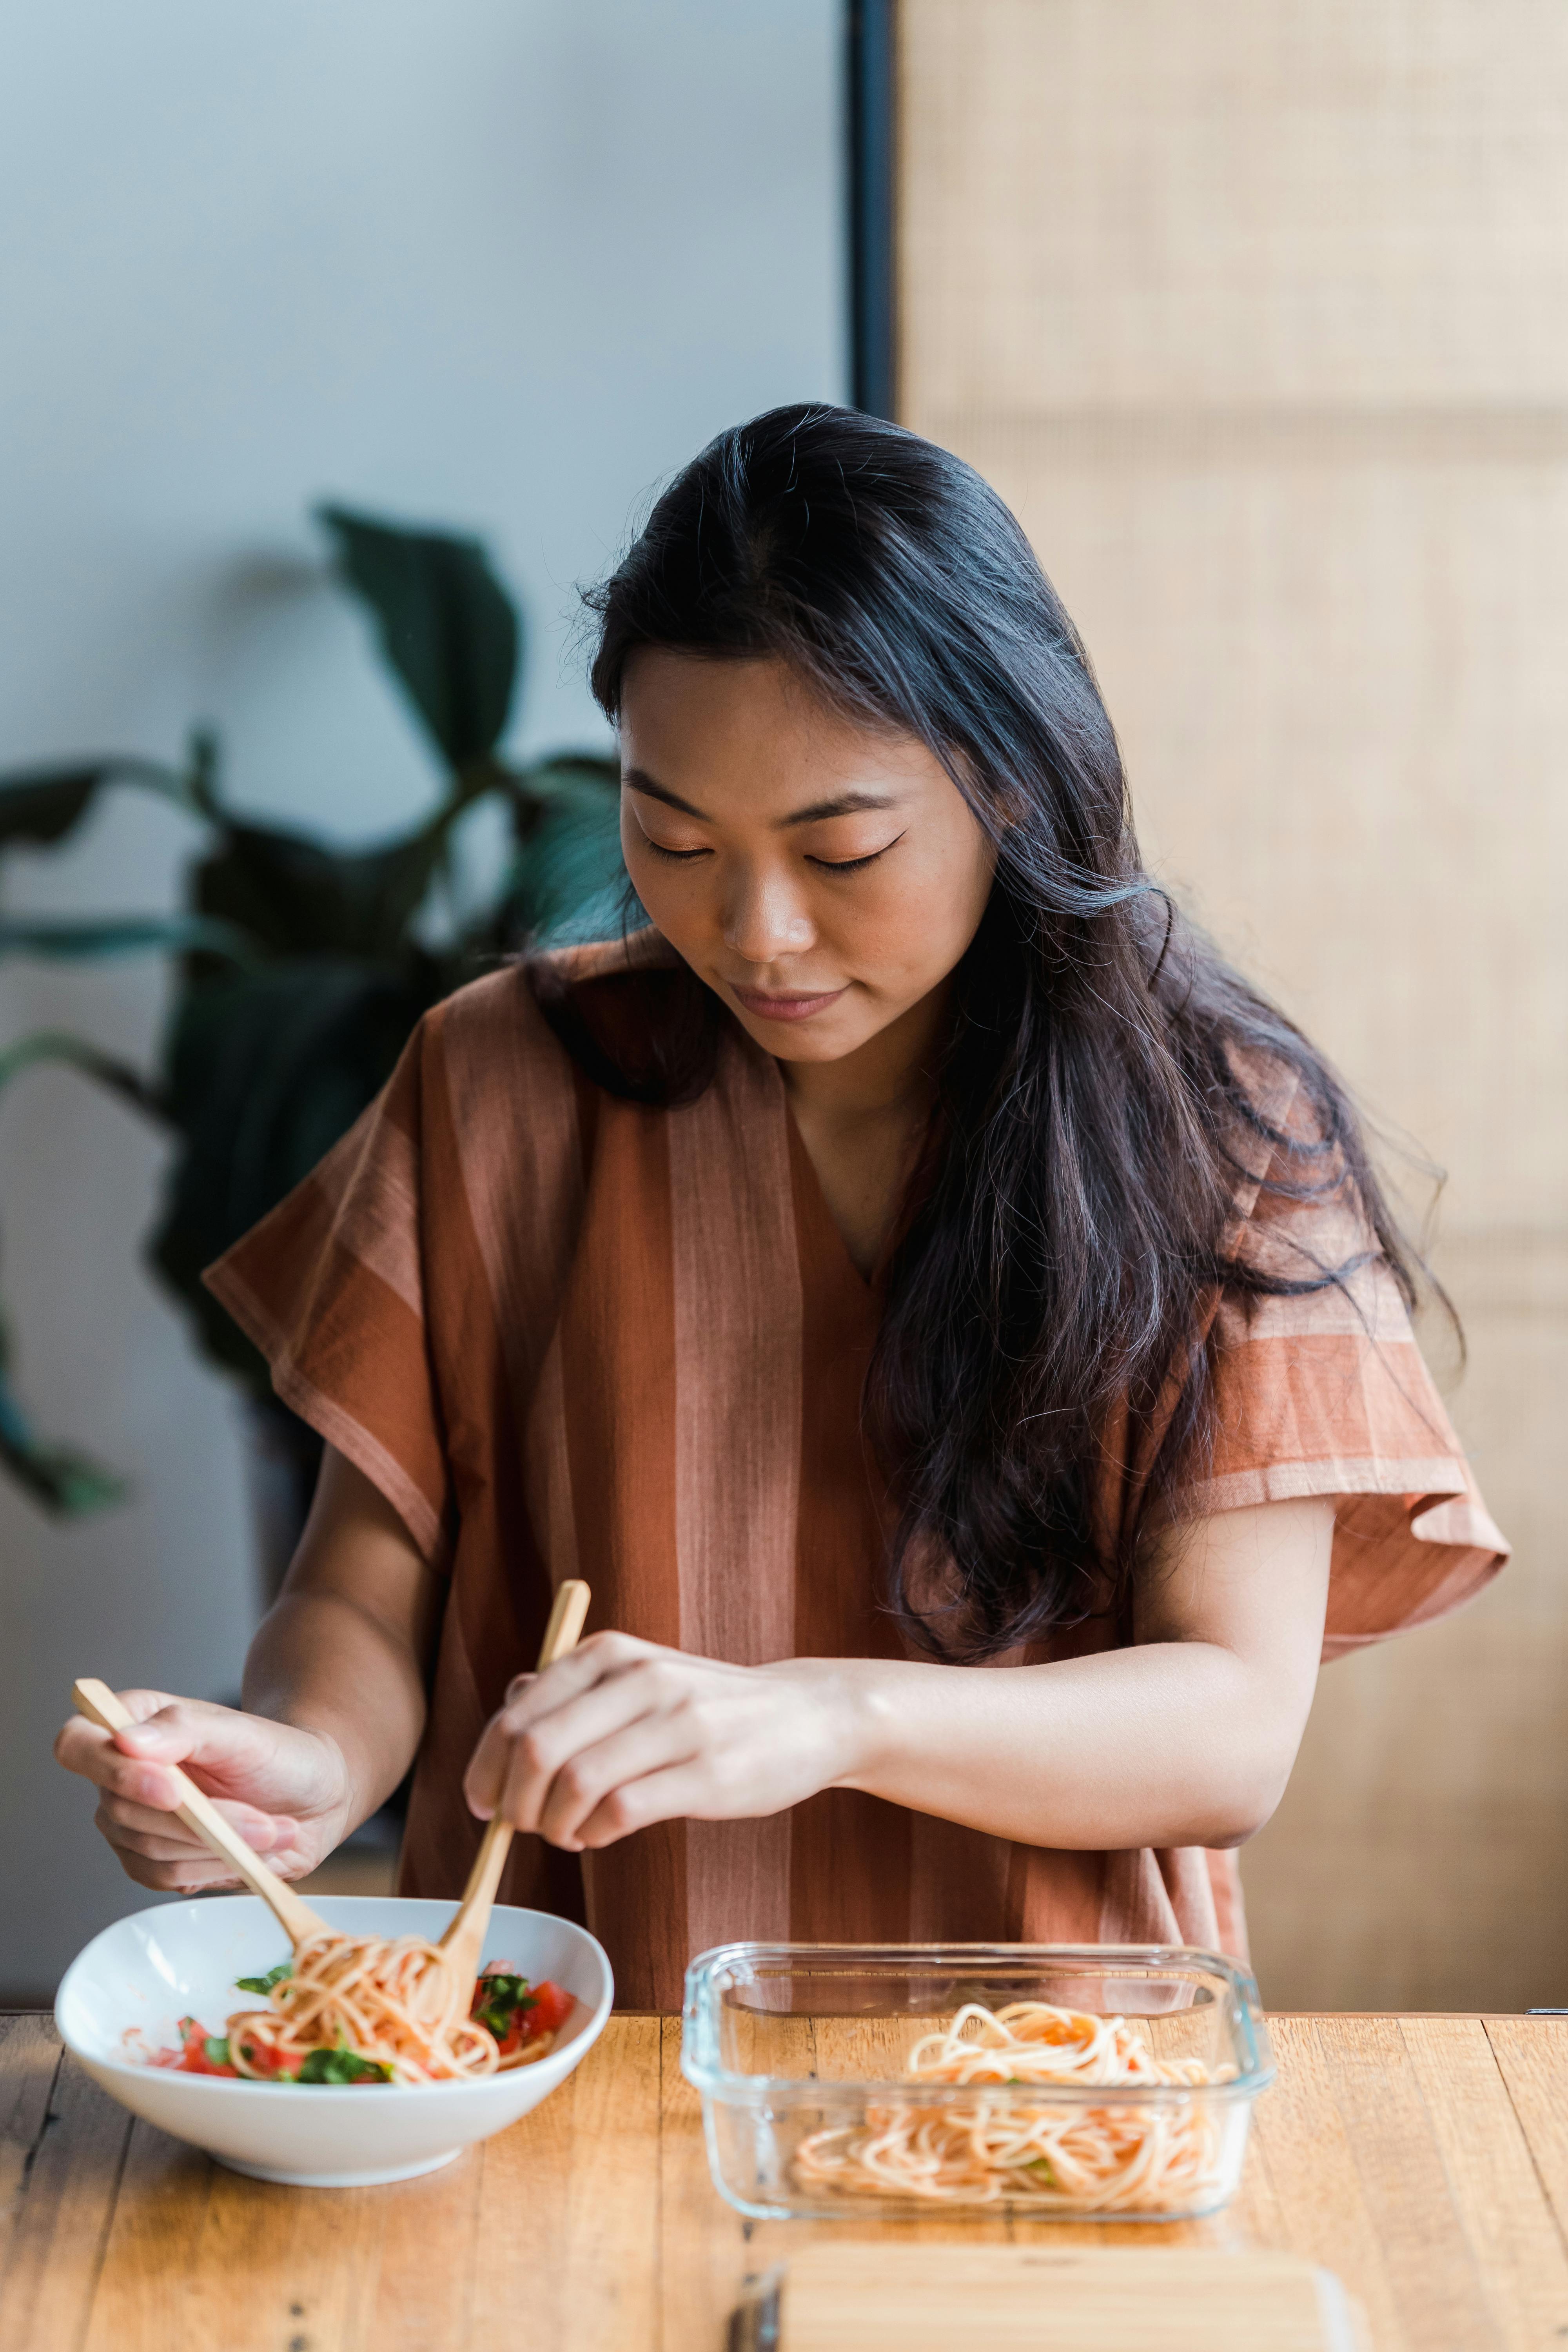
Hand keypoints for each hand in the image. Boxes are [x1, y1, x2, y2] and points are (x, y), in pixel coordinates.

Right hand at [54, 1690, 354, 1891]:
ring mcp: (135, 1821)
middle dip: (202, 1820)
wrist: (312, 1799)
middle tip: (263, 1818)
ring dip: (217, 1847)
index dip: (113, 1773)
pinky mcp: (154, 1860)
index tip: (172, 1790)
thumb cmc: (278, 1756)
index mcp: (133, 1724)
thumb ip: (185, 1730)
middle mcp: (122, 1774)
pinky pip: (163, 1878)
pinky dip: (213, 1868)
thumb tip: (126, 1739)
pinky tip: (248, 1851)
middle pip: (121, 1811)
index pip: (77, 1744)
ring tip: (270, 1831)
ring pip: (147, 1851)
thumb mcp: (243, 1733)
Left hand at [463, 1634, 869, 1850]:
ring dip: (555, 1825)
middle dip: (514, 1803)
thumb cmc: (707, 1705)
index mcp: (610, 1653)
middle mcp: (639, 1679)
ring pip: (574, 1782)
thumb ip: (573, 1692)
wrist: (804, 1715)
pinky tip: (603, 1833)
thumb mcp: (637, 1677)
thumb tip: (508, 1709)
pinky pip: (622, 1811)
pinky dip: (596, 1833)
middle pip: (537, 1749)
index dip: (485, 1766)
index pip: (518, 1714)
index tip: (482, 1802)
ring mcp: (676, 1724)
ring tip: (569, 1832)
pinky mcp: (706, 1774)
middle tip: (521, 1826)